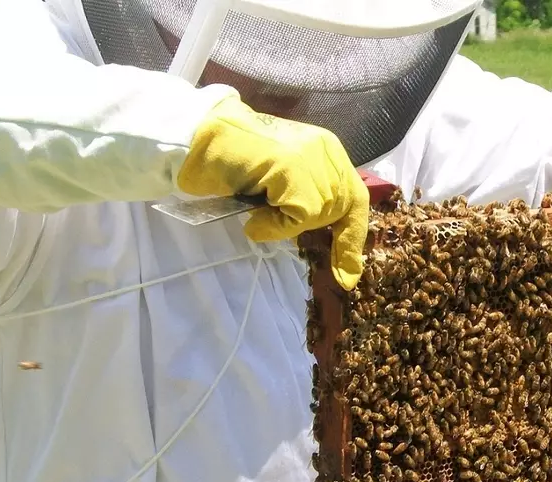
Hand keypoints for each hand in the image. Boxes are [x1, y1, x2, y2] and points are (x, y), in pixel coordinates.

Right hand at [177, 95, 368, 290]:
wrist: (196, 134)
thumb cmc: (233, 161)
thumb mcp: (280, 180)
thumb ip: (305, 198)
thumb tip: (326, 239)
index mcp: (327, 150)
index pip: (355, 200)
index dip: (351, 239)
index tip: (347, 277)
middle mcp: (326, 150)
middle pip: (339, 209)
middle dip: (307, 221)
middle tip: (269, 207)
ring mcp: (311, 157)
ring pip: (317, 214)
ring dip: (284, 220)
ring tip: (255, 199)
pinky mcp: (292, 168)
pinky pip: (299, 215)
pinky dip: (274, 222)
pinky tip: (252, 207)